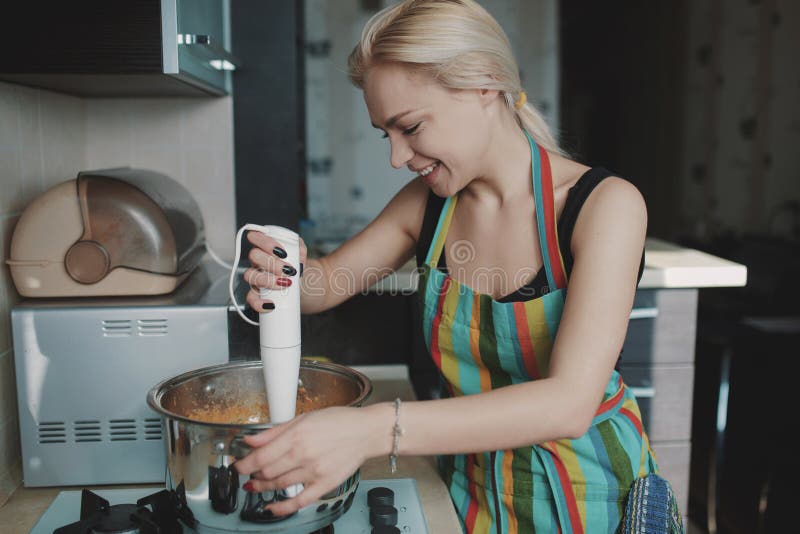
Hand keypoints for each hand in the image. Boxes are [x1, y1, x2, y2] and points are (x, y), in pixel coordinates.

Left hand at [234, 405, 388, 515]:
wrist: (366, 432)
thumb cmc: (339, 421)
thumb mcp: (304, 417)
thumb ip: (276, 430)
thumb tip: (252, 439)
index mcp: (296, 435)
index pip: (261, 456)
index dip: (245, 464)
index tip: (238, 466)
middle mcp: (303, 455)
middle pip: (267, 472)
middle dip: (253, 474)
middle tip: (248, 474)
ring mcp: (313, 472)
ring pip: (279, 485)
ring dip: (263, 487)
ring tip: (256, 485)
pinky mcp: (324, 485)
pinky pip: (299, 501)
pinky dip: (282, 507)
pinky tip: (271, 507)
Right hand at [243, 231, 306, 312]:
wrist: (306, 285)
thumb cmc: (298, 266)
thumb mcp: (302, 254)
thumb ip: (300, 248)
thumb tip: (297, 254)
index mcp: (265, 248)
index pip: (255, 236)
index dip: (266, 242)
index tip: (283, 252)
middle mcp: (257, 261)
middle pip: (253, 255)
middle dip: (272, 262)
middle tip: (288, 270)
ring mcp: (255, 277)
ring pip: (250, 275)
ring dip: (268, 280)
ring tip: (286, 283)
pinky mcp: (257, 294)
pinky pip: (251, 298)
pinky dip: (259, 303)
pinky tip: (271, 304)